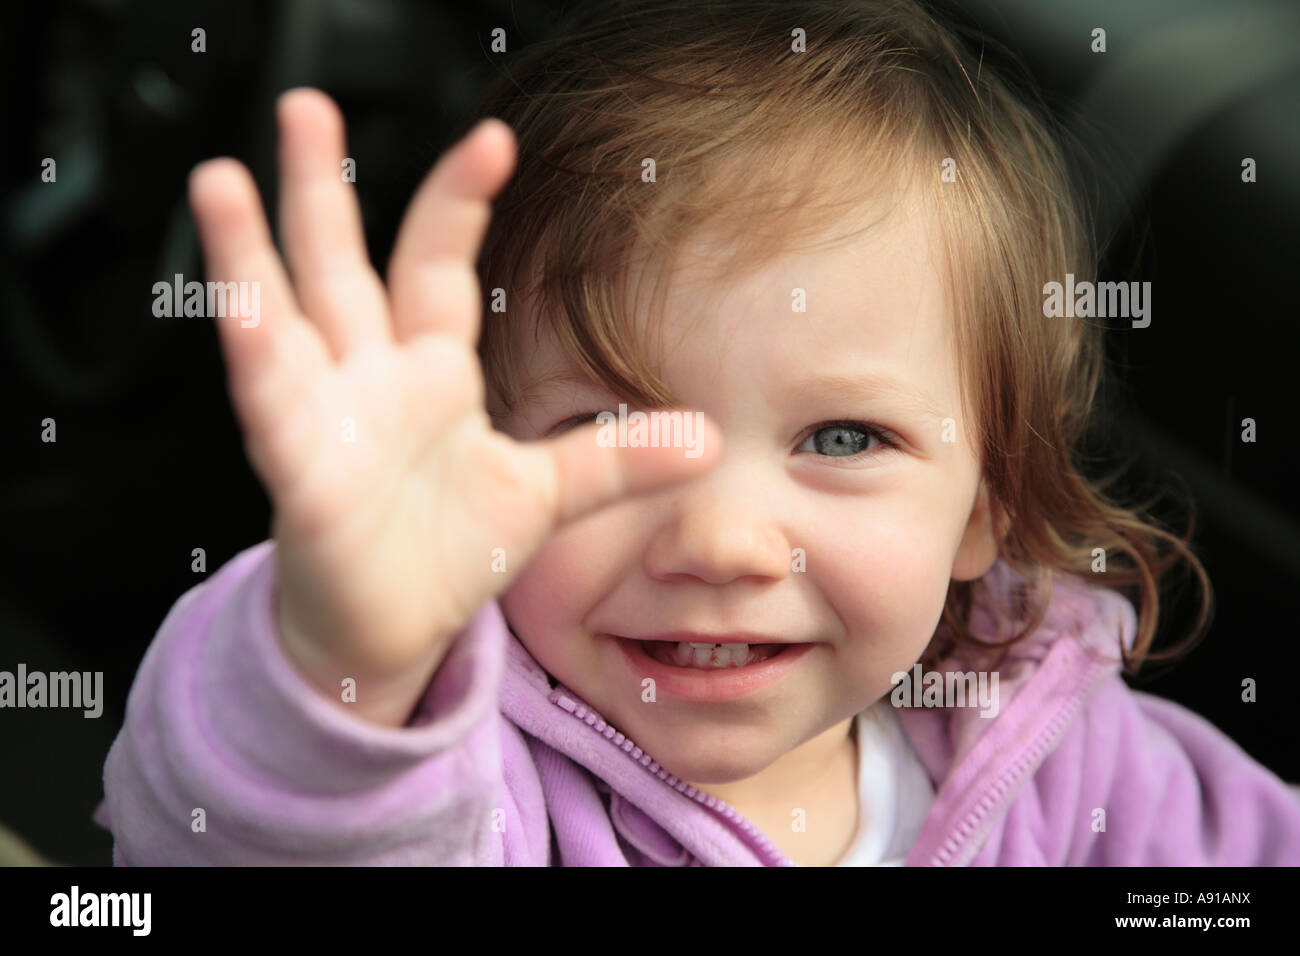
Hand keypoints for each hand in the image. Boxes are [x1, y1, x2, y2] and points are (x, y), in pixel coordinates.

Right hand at [188, 89, 718, 717]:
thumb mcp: (544, 496)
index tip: (493, 140)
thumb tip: (707, 437)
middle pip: (340, 265)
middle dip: (323, 187)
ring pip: (284, 319)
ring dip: (251, 253)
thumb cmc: (449, 550)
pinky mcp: (300, 474)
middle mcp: (368, 380)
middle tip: (309, 107)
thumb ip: (615, 460)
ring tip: (224, 181)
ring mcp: (325, 420)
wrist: (389, 627)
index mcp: (429, 373)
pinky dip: (258, 358)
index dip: (460, 203)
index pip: (438, 268)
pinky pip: (272, 407)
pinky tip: (245, 306)